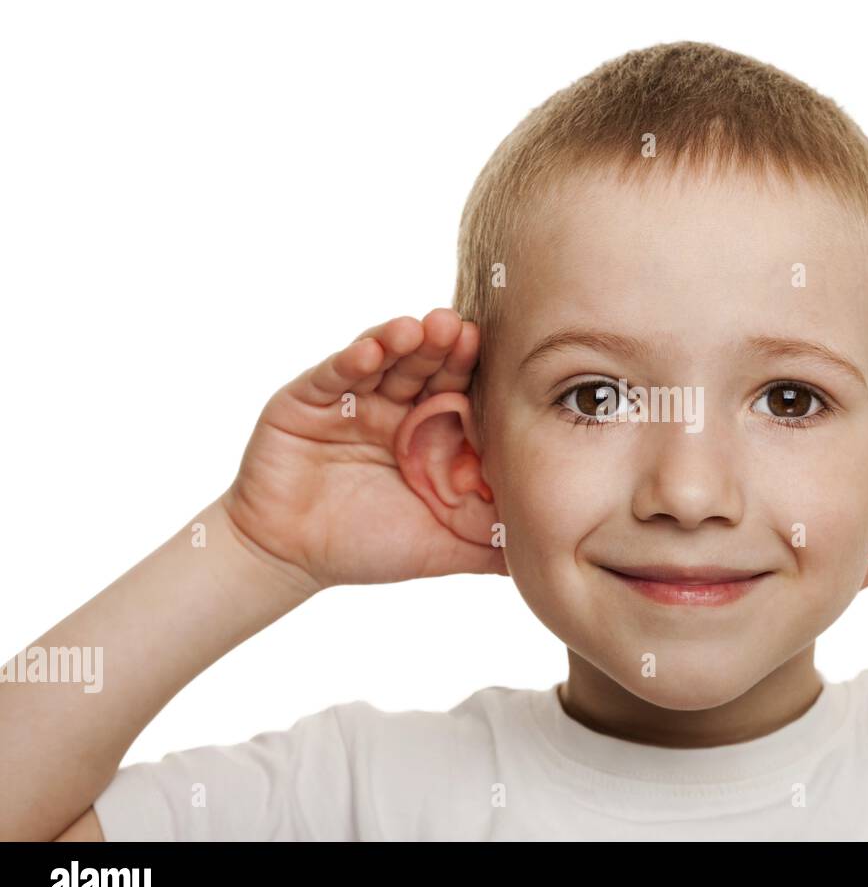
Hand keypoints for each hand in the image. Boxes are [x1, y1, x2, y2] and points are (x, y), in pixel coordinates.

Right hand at [220, 308, 506, 589]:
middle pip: (426, 366)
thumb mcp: (443, 547)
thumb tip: (558, 553)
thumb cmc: (368, 548)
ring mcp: (353, 398)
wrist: (290, 558)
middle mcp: (396, 406)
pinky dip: (352, 360)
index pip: (461, 392)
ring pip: (384, 359)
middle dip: (445, 346)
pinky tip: (371, 351)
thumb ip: (494, 544)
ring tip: (421, 328)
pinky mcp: (306, 399)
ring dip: (402, 340)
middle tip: (462, 329)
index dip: (477, 374)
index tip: (498, 354)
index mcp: (431, 433)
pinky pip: (333, 373)